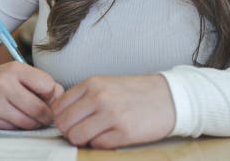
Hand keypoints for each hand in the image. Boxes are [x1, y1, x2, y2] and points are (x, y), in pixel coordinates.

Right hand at [0, 63, 63, 129]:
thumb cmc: (3, 81)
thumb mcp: (22, 73)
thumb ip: (43, 84)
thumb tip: (60, 101)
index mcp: (16, 69)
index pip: (48, 86)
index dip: (52, 96)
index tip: (48, 98)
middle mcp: (4, 84)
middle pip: (40, 109)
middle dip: (47, 116)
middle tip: (46, 115)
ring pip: (29, 122)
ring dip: (35, 123)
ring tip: (32, 117)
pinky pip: (15, 128)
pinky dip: (20, 126)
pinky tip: (16, 118)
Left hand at [52, 74, 174, 148]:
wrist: (170, 97)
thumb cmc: (138, 93)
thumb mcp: (107, 85)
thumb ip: (84, 97)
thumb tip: (61, 116)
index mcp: (93, 83)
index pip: (58, 107)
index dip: (61, 119)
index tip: (71, 122)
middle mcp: (100, 97)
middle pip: (64, 124)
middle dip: (69, 132)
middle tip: (82, 132)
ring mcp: (111, 115)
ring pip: (76, 137)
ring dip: (83, 140)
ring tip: (97, 135)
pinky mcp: (124, 132)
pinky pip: (97, 145)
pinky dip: (100, 144)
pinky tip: (112, 136)